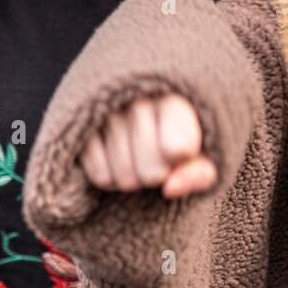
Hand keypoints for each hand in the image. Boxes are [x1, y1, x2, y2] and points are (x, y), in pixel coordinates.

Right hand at [79, 93, 216, 198]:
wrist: (142, 107)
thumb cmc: (181, 131)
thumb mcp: (205, 150)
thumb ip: (201, 172)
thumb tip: (169, 189)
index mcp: (174, 98)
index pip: (177, 149)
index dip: (182, 160)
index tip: (183, 148)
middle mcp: (137, 100)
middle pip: (152, 173)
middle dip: (158, 175)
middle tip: (159, 158)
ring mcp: (105, 114)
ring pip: (125, 179)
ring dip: (135, 179)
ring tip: (138, 158)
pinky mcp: (82, 129)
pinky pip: (101, 176)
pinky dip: (112, 179)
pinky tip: (118, 160)